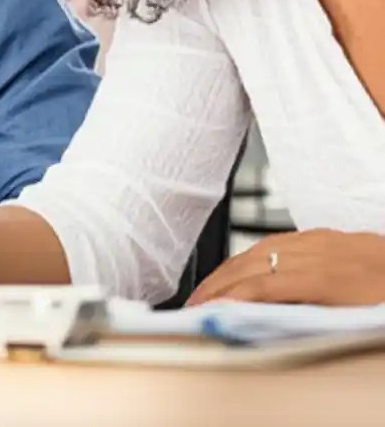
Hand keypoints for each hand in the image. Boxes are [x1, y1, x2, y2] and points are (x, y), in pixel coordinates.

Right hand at [188, 229, 384, 305]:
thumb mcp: (361, 318)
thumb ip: (314, 317)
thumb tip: (263, 319)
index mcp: (339, 277)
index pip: (267, 285)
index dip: (229, 298)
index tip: (205, 312)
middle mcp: (330, 252)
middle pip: (257, 263)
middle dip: (218, 284)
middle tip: (192, 306)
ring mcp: (330, 239)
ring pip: (263, 249)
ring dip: (228, 269)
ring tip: (207, 290)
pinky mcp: (333, 236)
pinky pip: (279, 239)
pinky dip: (250, 256)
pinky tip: (240, 268)